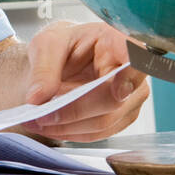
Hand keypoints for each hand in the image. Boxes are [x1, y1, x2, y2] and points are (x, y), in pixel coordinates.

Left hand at [21, 21, 150, 141]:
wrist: (64, 56)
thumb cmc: (62, 44)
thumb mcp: (45, 45)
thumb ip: (43, 70)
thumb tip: (37, 98)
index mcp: (118, 42)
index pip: (138, 60)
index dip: (131, 78)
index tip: (117, 93)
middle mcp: (133, 71)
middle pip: (113, 102)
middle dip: (73, 112)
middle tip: (39, 115)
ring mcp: (131, 96)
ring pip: (105, 122)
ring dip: (68, 127)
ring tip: (36, 122)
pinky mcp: (122, 116)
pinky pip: (100, 133)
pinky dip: (72, 132)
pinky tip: (51, 127)